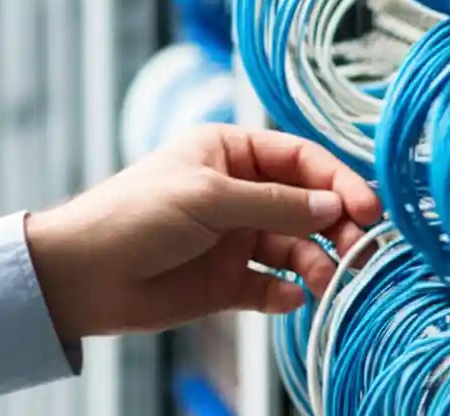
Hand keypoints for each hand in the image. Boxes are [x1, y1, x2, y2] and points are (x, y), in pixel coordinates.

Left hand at [25, 124, 381, 339]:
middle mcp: (238, 192)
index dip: (337, 181)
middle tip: (361, 251)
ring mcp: (234, 238)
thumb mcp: (208, 197)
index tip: (367, 209)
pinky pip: (271, 286)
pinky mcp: (226, 282)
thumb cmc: (136, 214)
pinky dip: (287, 292)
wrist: (83, 275)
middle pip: (306, 205)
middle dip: (337, 226)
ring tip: (326, 280)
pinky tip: (290, 298)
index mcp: (230, 152)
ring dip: (317, 263)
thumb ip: (274, 204)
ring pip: (295, 248)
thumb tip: (335, 207)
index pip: (300, 159)